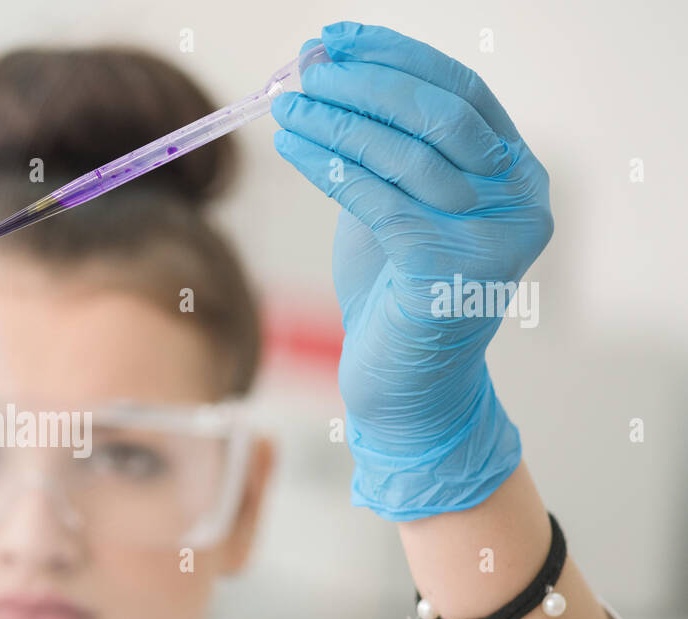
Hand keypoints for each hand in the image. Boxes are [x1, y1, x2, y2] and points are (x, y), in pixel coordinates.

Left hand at [272, 22, 552, 520]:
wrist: (405, 390)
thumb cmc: (395, 296)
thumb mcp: (394, 206)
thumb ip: (378, 148)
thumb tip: (324, 70)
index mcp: (515, 175)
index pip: (461, 91)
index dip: (397, 58)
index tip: (337, 39)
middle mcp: (520, 201)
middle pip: (441, 114)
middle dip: (367, 84)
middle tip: (307, 70)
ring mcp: (493, 238)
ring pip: (407, 155)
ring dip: (338, 122)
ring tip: (287, 105)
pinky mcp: (450, 271)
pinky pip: (381, 201)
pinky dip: (332, 166)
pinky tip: (295, 146)